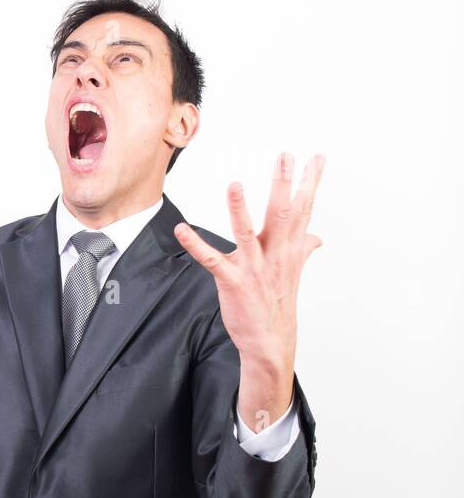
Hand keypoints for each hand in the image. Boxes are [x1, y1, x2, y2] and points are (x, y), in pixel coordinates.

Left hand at [174, 153, 324, 428]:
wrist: (271, 341)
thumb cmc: (278, 302)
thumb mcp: (292, 272)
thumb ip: (303, 250)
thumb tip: (316, 238)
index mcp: (289, 250)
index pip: (302, 210)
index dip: (310, 183)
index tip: (317, 158)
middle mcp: (274, 256)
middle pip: (281, 215)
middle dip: (283, 185)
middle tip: (285, 156)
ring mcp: (253, 269)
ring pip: (246, 234)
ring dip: (239, 210)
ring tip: (235, 185)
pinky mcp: (233, 282)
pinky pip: (212, 260)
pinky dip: (196, 245)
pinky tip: (181, 230)